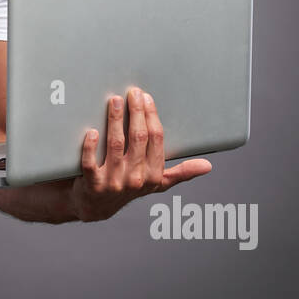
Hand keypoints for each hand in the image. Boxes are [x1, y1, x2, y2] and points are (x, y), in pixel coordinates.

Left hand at [69, 86, 212, 222]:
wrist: (96, 206)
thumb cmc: (129, 187)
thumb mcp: (157, 183)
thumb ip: (181, 173)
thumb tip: (208, 166)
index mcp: (154, 175)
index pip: (156, 139)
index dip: (151, 116)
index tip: (146, 98)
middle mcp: (135, 178)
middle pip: (138, 138)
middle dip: (136, 112)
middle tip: (133, 92)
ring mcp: (113, 181)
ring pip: (116, 144)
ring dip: (116, 121)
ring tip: (115, 101)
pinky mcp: (92, 183)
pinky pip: (90, 162)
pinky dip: (90, 146)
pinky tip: (92, 130)